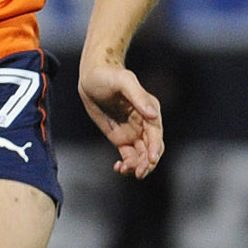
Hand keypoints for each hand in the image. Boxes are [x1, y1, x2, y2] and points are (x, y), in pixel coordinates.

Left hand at [80, 54, 163, 178]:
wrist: (91, 77)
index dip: (155, 148)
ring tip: (125, 170)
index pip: (156, 134)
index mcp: (150, 110)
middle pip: (151, 149)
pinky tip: (119, 168)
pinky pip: (129, 156)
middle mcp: (145, 123)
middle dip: (148, 163)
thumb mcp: (123, 82)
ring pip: (141, 155)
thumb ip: (138, 97)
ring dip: (137, 166)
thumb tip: (154, 115)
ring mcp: (133, 132)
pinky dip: (127, 164)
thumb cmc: (109, 75)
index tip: (151, 160)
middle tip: (139, 173)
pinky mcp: (121, 138)